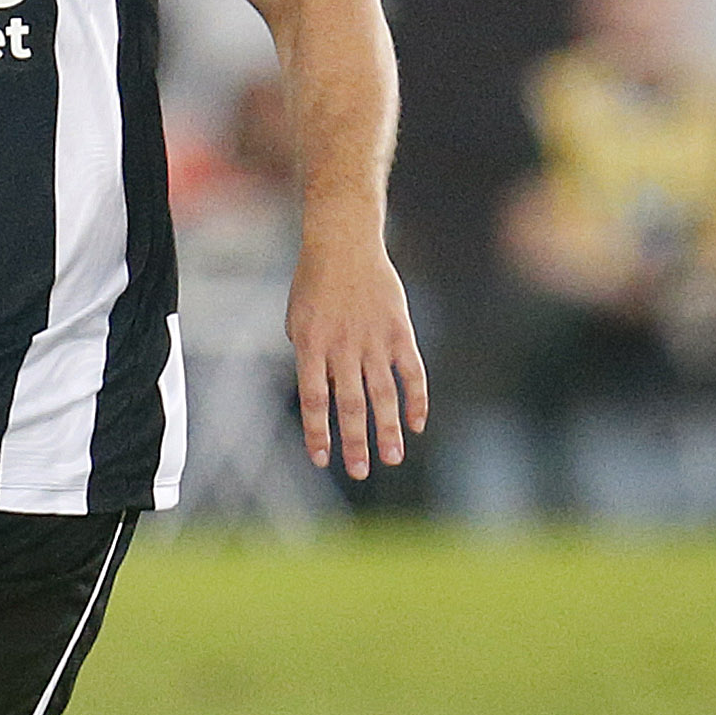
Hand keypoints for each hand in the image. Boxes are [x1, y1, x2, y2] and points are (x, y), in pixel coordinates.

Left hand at [289, 236, 429, 479]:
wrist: (344, 243)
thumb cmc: (314, 284)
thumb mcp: (298, 320)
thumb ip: (309, 358)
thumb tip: (323, 395)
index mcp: (311, 346)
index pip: (313, 400)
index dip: (317, 432)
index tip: (322, 459)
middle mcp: (343, 347)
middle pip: (350, 404)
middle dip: (355, 442)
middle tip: (360, 471)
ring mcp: (373, 340)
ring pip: (383, 394)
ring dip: (388, 429)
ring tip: (392, 458)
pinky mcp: (400, 331)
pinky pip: (412, 372)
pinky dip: (417, 399)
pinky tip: (417, 423)